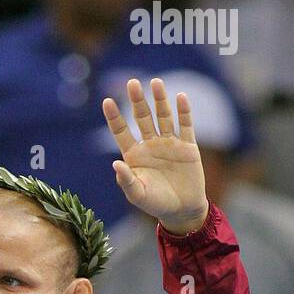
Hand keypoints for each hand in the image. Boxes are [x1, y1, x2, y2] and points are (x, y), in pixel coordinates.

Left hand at [103, 78, 208, 235]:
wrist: (182, 210)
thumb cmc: (155, 204)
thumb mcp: (137, 195)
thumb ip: (126, 181)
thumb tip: (115, 165)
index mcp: (134, 155)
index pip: (121, 132)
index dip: (114, 117)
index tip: (106, 101)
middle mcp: (150, 145)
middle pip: (142, 118)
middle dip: (137, 101)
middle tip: (132, 83)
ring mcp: (169, 143)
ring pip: (163, 116)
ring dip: (160, 100)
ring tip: (155, 83)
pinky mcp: (188, 146)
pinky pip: (186, 125)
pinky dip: (184, 112)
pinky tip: (181, 97)